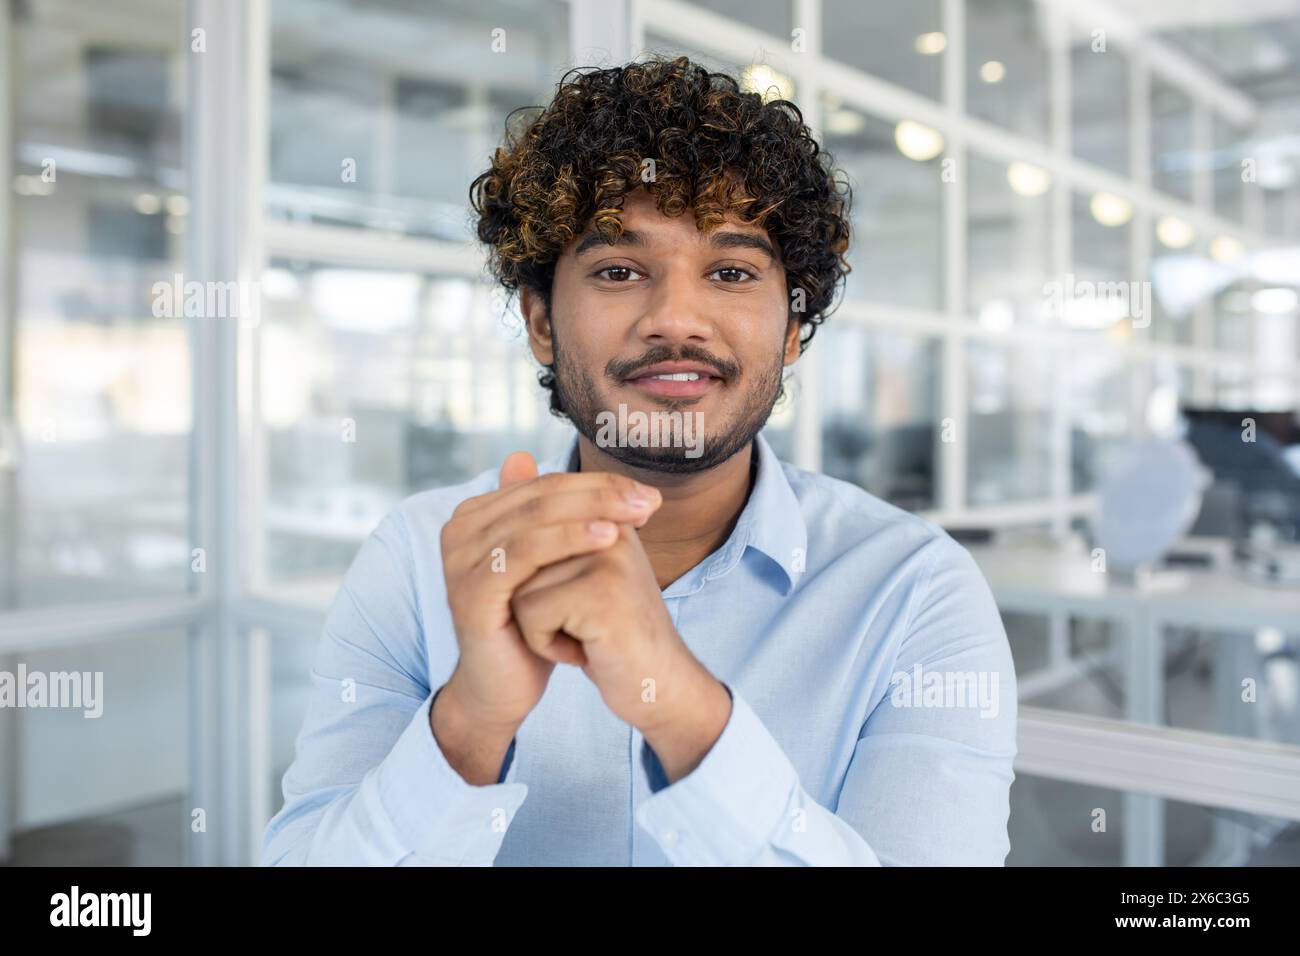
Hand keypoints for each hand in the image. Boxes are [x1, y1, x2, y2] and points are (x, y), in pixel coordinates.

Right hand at [438, 453, 662, 733]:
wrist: (503, 687)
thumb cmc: (528, 624)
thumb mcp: (546, 566)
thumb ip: (547, 517)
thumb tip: (527, 455)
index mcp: (474, 517)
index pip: (543, 484)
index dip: (597, 484)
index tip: (646, 492)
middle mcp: (459, 532)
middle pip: (540, 496)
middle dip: (600, 494)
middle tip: (648, 499)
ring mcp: (460, 561)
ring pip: (534, 519)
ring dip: (590, 511)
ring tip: (633, 515)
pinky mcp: (471, 590)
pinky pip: (525, 553)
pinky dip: (568, 539)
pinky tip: (606, 538)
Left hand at [509, 522, 716, 736]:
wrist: (655, 685)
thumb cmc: (610, 631)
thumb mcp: (571, 567)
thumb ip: (544, 521)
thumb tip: (512, 457)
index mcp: (606, 516)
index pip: (533, 528)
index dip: (535, 575)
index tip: (573, 599)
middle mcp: (611, 529)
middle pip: (520, 558)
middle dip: (533, 600)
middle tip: (575, 620)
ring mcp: (609, 559)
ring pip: (520, 588)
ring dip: (538, 624)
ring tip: (584, 634)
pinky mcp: (602, 595)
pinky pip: (532, 616)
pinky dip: (547, 644)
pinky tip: (585, 650)